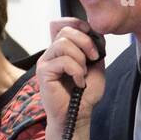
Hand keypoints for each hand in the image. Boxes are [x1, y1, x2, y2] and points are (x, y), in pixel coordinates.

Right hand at [37, 18, 104, 139]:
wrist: (78, 115)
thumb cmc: (85, 95)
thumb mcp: (96, 67)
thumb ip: (94, 50)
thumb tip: (96, 34)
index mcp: (62, 50)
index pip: (61, 24)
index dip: (77, 23)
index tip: (91, 35)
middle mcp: (51, 53)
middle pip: (65, 31)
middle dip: (85, 42)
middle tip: (93, 58)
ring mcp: (46, 62)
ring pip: (64, 44)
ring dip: (80, 59)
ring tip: (83, 74)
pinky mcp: (44, 72)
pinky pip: (63, 61)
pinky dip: (76, 70)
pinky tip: (78, 82)